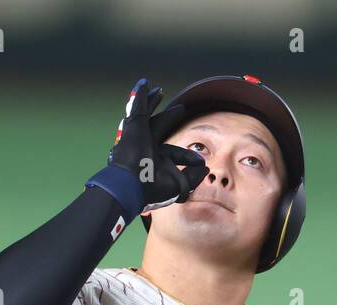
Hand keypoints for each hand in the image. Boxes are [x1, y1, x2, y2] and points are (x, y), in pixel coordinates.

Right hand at [86, 76, 209, 218]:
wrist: (133, 186)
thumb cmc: (153, 189)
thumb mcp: (180, 185)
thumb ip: (193, 177)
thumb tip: (204, 167)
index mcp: (155, 162)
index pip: (173, 153)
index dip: (186, 157)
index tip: (200, 162)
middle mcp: (145, 148)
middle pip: (158, 128)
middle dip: (169, 118)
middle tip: (181, 109)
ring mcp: (138, 136)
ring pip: (146, 115)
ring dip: (151, 102)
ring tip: (157, 91)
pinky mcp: (134, 127)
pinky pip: (138, 107)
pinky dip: (140, 96)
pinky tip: (144, 83)